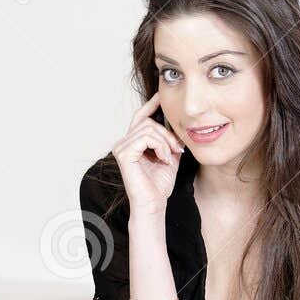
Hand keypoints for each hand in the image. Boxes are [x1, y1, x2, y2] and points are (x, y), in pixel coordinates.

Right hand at [112, 91, 184, 217]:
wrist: (154, 203)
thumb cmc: (159, 184)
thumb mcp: (169, 154)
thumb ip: (169, 138)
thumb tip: (176, 119)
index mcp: (132, 142)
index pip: (140, 117)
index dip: (151, 104)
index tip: (161, 95)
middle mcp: (123, 143)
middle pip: (147, 121)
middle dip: (167, 133)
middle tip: (178, 149)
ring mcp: (121, 148)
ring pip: (148, 128)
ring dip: (165, 141)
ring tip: (170, 156)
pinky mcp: (124, 155)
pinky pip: (145, 138)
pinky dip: (159, 147)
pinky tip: (163, 159)